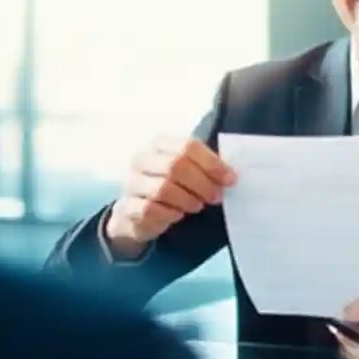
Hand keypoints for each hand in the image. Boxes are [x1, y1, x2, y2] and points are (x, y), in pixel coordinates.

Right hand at [104, 136, 235, 258]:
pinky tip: (178, 215)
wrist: (137, 213)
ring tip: (198, 206)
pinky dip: (170, 214)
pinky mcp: (127, 206)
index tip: (230, 179)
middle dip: (201, 183)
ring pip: (163, 188)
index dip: (212, 164)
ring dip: (187, 200)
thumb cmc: (171, 187)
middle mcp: (142, 159)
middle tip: (216, 197)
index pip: (188, 146)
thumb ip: (206, 168)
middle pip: (175, 166)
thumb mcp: (188, 172)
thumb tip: (231, 176)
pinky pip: (150, 209)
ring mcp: (132, 182)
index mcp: (160, 144)